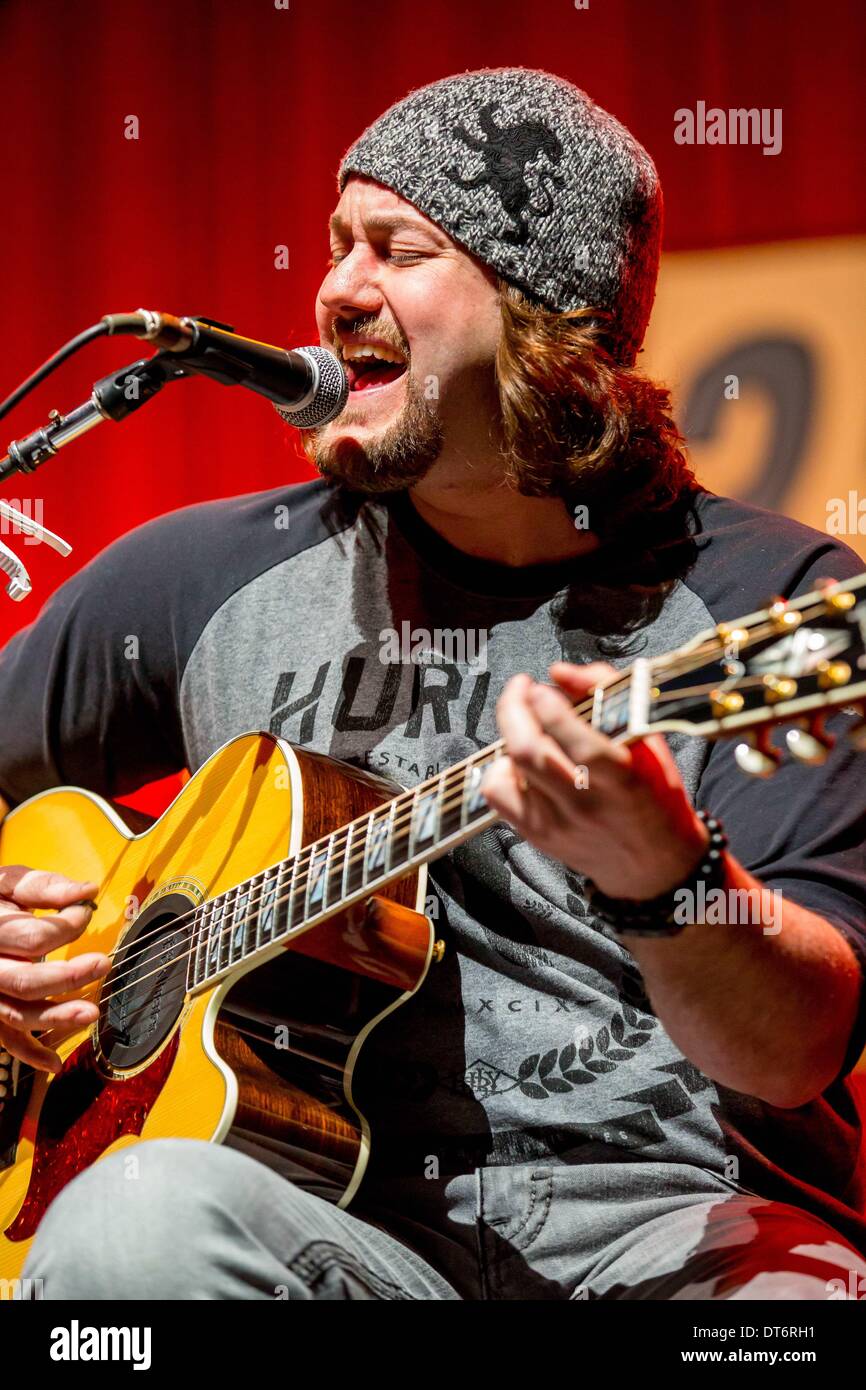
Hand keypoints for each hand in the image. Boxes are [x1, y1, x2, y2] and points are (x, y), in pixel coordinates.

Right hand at [0, 864, 109, 1073]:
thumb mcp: (7, 882)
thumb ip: (44, 887)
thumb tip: (87, 891)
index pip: (33, 937)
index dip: (68, 926)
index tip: (86, 911)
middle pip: (25, 982)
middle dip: (68, 977)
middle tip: (102, 964)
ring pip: (17, 1014)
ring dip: (57, 1017)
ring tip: (91, 1013)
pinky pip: (6, 1040)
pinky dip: (30, 1054)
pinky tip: (54, 1063)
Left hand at [482, 661, 709, 899]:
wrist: (652, 866)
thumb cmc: (654, 796)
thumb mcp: (648, 741)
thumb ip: (606, 694)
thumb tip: (559, 672)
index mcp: (624, 780)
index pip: (581, 746)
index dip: (552, 711)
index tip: (540, 687)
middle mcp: (586, 805)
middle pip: (528, 753)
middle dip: (513, 709)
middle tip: (521, 689)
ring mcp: (557, 824)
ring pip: (507, 771)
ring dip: (510, 736)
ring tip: (527, 725)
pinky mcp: (537, 835)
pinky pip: (497, 794)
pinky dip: (501, 767)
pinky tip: (519, 760)